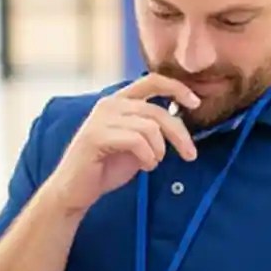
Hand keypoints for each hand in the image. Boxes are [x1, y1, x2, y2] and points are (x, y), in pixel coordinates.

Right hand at [49, 75, 200, 213]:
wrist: (76, 190)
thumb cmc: (106, 167)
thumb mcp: (136, 142)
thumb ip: (152, 128)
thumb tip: (180, 119)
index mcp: (119, 101)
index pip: (152, 80)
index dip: (177, 88)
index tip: (195, 103)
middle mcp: (109, 104)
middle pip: (157, 111)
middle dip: (180, 134)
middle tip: (190, 155)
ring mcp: (101, 119)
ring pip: (150, 126)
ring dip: (159, 149)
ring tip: (154, 162)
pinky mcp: (97, 136)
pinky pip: (137, 140)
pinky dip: (148, 156)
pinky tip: (145, 166)